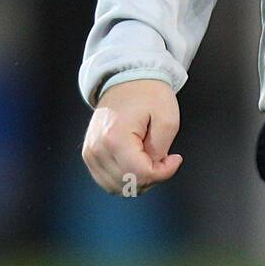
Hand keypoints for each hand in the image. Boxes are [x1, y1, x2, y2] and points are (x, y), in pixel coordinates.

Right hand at [82, 79, 182, 195]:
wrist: (126, 77)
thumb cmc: (148, 93)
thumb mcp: (168, 117)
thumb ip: (161, 150)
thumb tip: (153, 168)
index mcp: (115, 138)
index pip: (140, 175)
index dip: (163, 173)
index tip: (175, 158)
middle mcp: (97, 149)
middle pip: (128, 184)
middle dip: (151, 176)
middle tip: (163, 156)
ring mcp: (90, 153)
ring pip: (117, 187)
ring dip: (138, 179)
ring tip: (149, 156)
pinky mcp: (90, 154)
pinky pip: (108, 180)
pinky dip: (125, 177)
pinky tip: (137, 160)